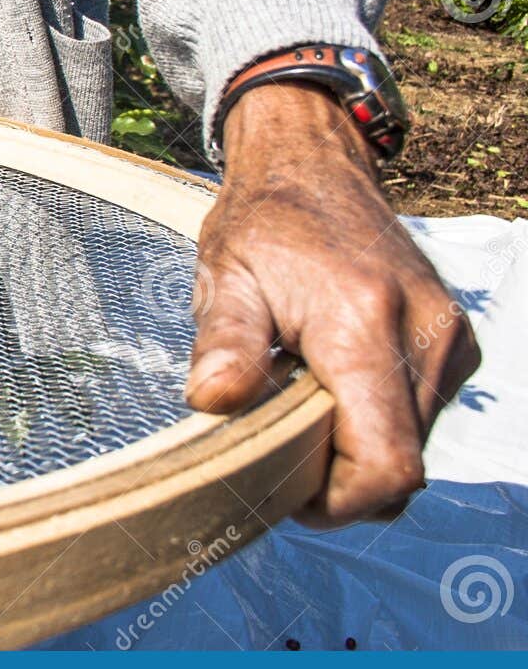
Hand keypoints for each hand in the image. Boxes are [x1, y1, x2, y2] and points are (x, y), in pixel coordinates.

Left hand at [188, 82, 479, 525]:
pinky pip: (421, 416)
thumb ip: (224, 344)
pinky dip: (376, 422)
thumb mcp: (225, 278)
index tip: (287, 494)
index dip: (339, 502)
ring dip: (356, 449)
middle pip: (403, 465)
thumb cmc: (261, 224)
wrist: (312, 166)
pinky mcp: (456, 342)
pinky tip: (330, 386)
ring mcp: (450, 339)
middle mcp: (426, 335)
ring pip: (414, 445)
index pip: (386, 462)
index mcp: (365, 324)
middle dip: (340, 479)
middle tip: (276, 448)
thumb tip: (212, 401)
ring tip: (299, 402)